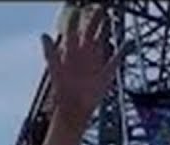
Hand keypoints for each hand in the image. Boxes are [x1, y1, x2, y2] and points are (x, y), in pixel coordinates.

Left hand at [41, 7, 126, 128]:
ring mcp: (95, 63)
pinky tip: (126, 44)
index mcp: (72, 53)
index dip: (75, 20)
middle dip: (95, 19)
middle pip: (90, 33)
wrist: (74, 108)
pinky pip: (115, 60)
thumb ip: (50, 52)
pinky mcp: (106, 73)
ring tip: (111, 18)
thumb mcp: (55, 70)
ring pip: (102, 42)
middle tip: (101, 7)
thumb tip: (43, 35)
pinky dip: (122, 51)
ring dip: (106, 31)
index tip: (78, 9)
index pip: (73, 31)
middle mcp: (84, 56)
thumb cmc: (63, 92)